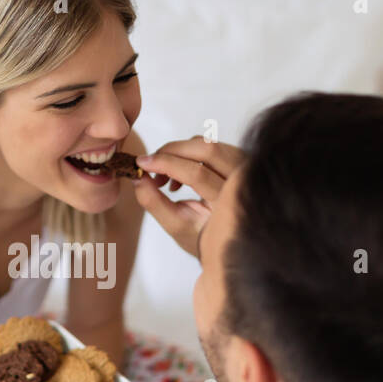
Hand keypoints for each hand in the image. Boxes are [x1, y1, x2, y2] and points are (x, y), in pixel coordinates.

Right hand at [132, 137, 244, 257]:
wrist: (227, 237)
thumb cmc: (202, 236)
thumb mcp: (175, 225)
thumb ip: (154, 202)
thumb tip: (137, 177)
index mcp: (229, 204)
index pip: (198, 174)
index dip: (167, 164)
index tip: (142, 163)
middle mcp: (242, 182)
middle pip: (207, 150)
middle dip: (172, 152)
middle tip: (151, 167)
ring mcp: (244, 168)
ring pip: (208, 143)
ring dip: (178, 153)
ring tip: (165, 178)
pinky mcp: (240, 159)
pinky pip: (211, 145)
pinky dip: (188, 154)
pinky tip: (179, 176)